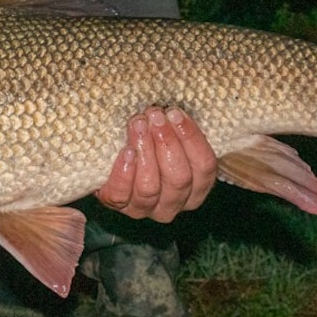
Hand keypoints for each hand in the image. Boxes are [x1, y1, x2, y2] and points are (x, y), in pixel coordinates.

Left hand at [96, 106, 216, 221]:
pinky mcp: (119, 206)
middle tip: (155, 116)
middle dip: (167, 143)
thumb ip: (177, 125)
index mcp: (196, 186)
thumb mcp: (168, 132)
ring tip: (138, 126)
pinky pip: (122, 195)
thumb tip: (176, 108)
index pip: (205, 167)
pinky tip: (126, 151)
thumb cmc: (149, 139)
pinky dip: (125, 172)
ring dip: (146, 152)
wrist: (111, 156)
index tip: (175, 113)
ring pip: (150, 187)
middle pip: (179, 178)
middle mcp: (174, 203)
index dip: (191, 138)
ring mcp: (146, 208)